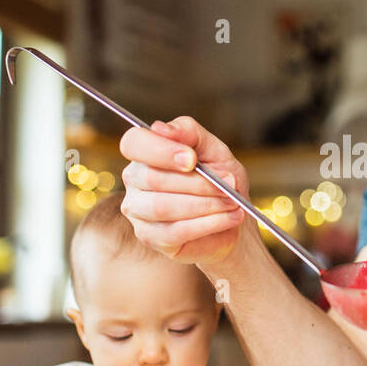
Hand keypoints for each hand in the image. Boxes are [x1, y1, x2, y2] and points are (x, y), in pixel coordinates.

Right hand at [119, 116, 247, 263]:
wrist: (233, 218)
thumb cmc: (220, 180)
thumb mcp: (214, 150)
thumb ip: (189, 133)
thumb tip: (161, 128)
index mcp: (145, 152)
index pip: (133, 143)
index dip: (161, 150)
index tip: (192, 159)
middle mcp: (134, 179)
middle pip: (153, 177)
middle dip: (198, 182)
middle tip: (228, 185)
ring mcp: (137, 210)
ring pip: (163, 206)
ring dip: (206, 204)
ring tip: (232, 203)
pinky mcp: (150, 237)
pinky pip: (175, 230)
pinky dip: (208, 223)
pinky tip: (229, 218)